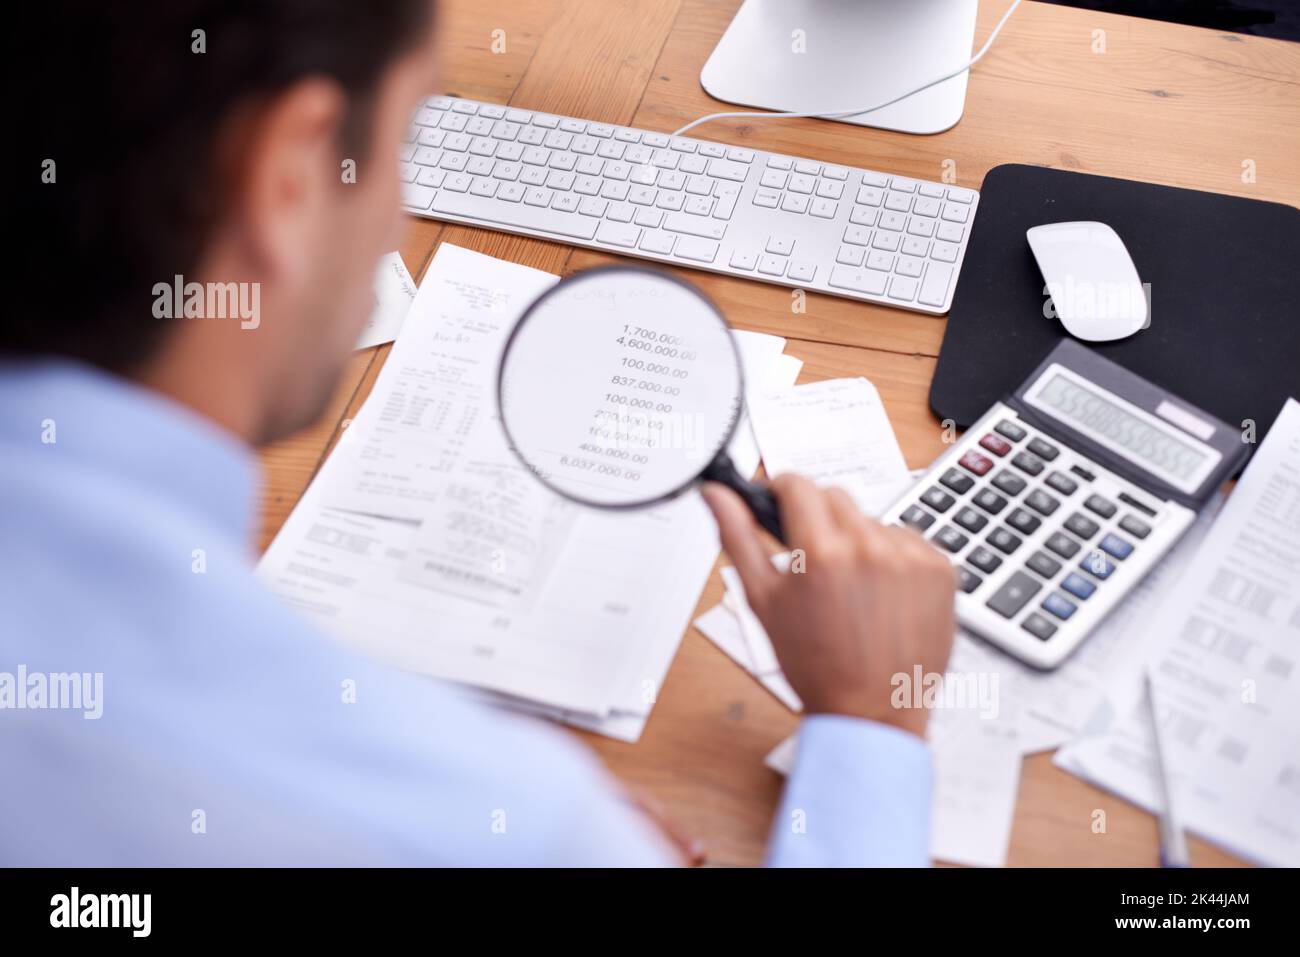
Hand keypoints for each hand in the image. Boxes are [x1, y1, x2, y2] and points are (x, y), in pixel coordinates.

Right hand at [702, 474, 956, 737]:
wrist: (871, 713)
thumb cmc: (816, 665)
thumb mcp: (763, 602)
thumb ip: (738, 537)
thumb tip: (718, 495)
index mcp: (822, 552)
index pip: (798, 484)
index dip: (783, 491)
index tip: (782, 505)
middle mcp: (870, 548)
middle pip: (836, 497)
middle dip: (819, 519)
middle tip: (814, 562)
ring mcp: (912, 558)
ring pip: (873, 520)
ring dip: (858, 540)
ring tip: (852, 586)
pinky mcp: (941, 570)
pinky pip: (910, 541)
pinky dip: (894, 558)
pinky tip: (882, 593)